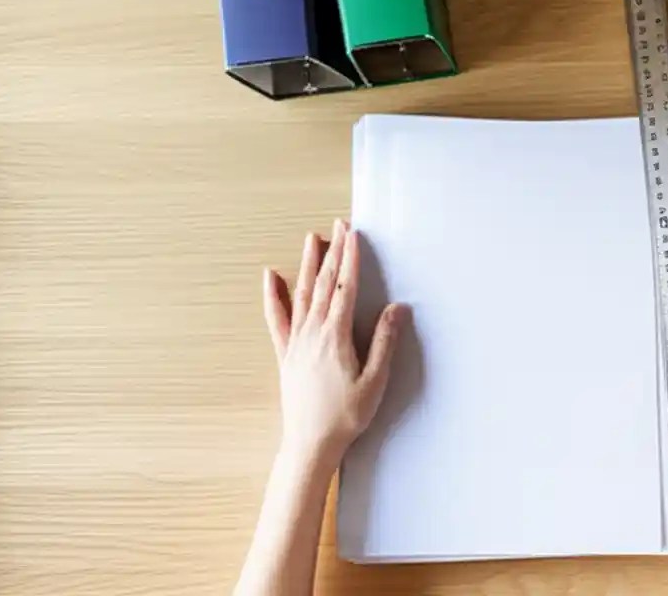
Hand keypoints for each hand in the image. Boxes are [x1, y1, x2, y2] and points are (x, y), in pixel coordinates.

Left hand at [262, 219, 404, 468]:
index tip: (354, 234)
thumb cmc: (346, 416)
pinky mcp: (286, 354)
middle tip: (338, 225)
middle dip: (332, 252)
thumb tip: (397, 309)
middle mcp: (312, 333)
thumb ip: (384, 342)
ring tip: (312, 239)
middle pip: (324, 284)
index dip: (350, 259)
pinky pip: (277, 318)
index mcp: (336, 337)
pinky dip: (273, 295)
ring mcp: (296, 342)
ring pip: (301, 294)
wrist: (311, 442)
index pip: (344, 288)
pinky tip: (270, 277)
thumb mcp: (375, 381)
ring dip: (307, 264)